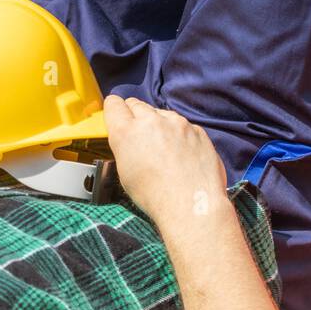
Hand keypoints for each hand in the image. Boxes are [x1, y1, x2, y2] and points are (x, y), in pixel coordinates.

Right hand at [103, 95, 228, 226]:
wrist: (191, 205)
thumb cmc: (156, 196)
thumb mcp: (125, 172)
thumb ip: (125, 146)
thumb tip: (129, 138)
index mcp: (127, 132)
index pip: (114, 104)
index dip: (114, 111)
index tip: (118, 116)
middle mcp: (151, 121)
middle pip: (137, 105)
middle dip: (136, 117)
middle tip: (140, 136)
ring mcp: (177, 123)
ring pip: (162, 114)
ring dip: (159, 125)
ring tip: (164, 151)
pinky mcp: (197, 129)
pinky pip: (183, 125)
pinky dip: (180, 135)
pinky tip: (182, 155)